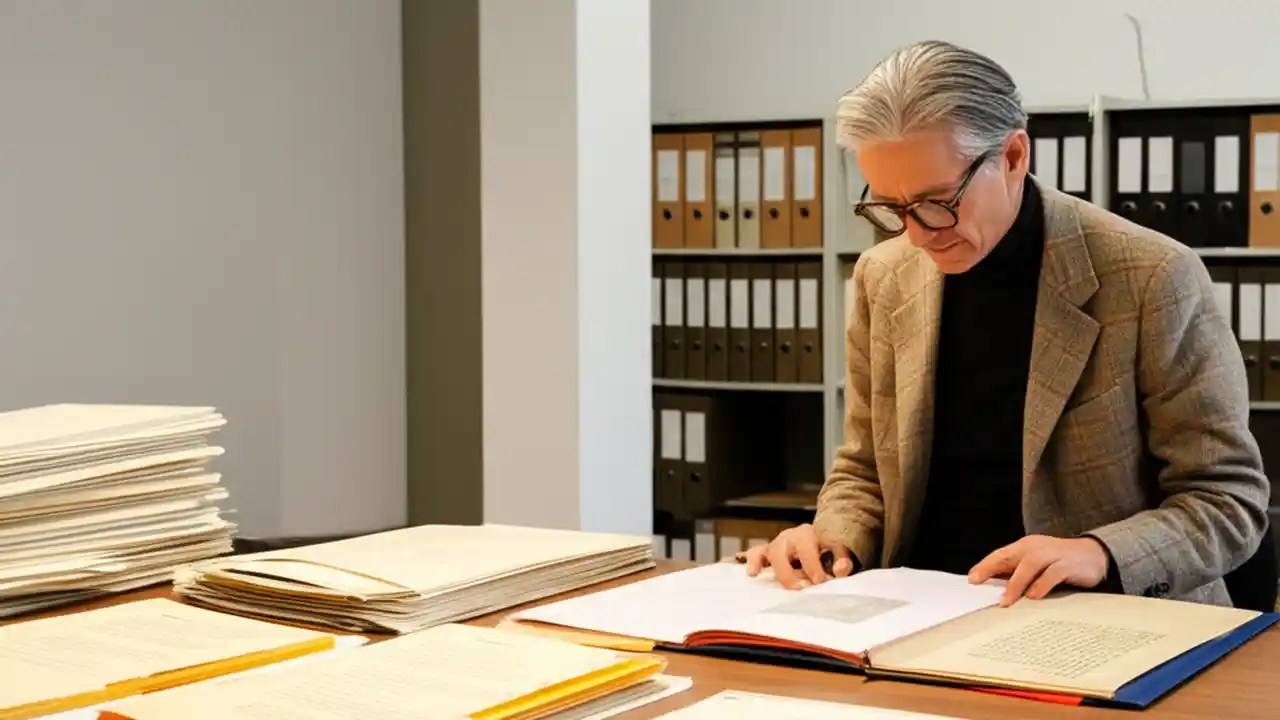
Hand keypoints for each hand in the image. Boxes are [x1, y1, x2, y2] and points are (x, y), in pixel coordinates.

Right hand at [744, 523, 855, 589]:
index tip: (820, 582)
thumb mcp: (839, 551)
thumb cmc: (828, 548)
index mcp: (808, 534)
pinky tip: (753, 574)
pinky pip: (756, 553)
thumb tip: (841, 570)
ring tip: (781, 587)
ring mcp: (777, 543)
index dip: (812, 566)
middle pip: (782, 550)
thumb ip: (843, 560)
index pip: (806, 548)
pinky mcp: (768, 551)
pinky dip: (754, 562)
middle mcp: (790, 536)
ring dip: (774, 570)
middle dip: (789, 572)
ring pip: (769, 552)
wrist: (819, 539)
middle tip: (801, 588)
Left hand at [968, 535, 1109, 605]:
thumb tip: (995, 588)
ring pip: (1030, 565)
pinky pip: (1052, 574)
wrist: (1094, 555)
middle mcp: (1036, 547)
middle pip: (1010, 557)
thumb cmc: (1060, 562)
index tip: (972, 580)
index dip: (985, 566)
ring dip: (1016, 583)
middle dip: (992, 570)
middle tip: (980, 586)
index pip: (1000, 554)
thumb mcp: (1036, 565)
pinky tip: (1034, 597)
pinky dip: (1041, 585)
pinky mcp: (1068, 564)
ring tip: (1006, 600)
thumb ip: (1018, 573)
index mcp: (1025, 546)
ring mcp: (1053, 554)